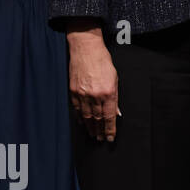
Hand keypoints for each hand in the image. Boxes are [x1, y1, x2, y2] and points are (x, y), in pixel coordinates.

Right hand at [67, 23, 119, 141]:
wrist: (86, 49)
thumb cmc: (103, 61)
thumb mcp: (115, 79)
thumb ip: (115, 98)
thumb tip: (116, 113)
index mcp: (108, 92)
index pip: (109, 117)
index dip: (110, 129)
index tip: (110, 138)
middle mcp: (95, 95)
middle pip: (97, 118)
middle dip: (99, 130)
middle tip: (100, 139)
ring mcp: (82, 94)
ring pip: (86, 116)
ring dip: (90, 127)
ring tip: (92, 134)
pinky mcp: (73, 91)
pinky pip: (76, 109)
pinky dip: (80, 117)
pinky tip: (82, 123)